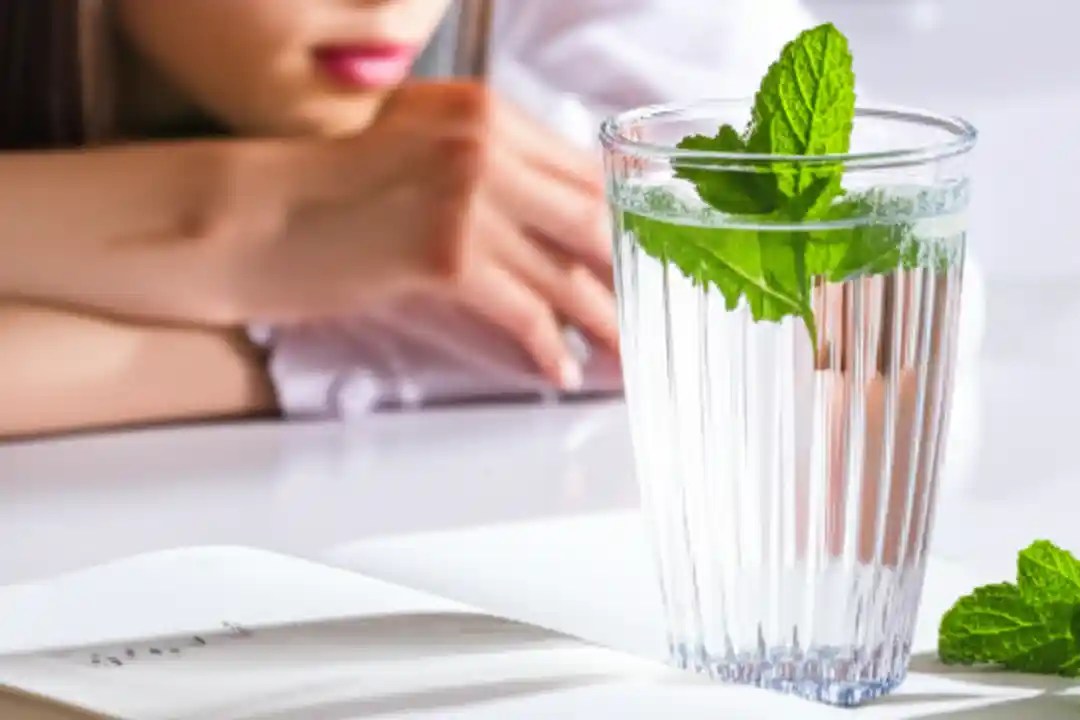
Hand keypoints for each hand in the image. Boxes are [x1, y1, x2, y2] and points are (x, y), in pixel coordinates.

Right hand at [236, 82, 616, 387]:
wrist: (251, 217)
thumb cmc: (326, 192)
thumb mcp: (415, 150)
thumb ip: (489, 168)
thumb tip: (559, 221)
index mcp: (483, 113)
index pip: (584, 169)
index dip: (626, 220)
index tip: (650, 256)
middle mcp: (483, 146)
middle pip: (592, 218)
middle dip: (631, 272)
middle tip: (655, 309)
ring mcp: (466, 198)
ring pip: (568, 270)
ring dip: (606, 319)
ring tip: (626, 353)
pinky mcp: (445, 254)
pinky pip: (526, 309)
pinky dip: (552, 346)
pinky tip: (562, 370)